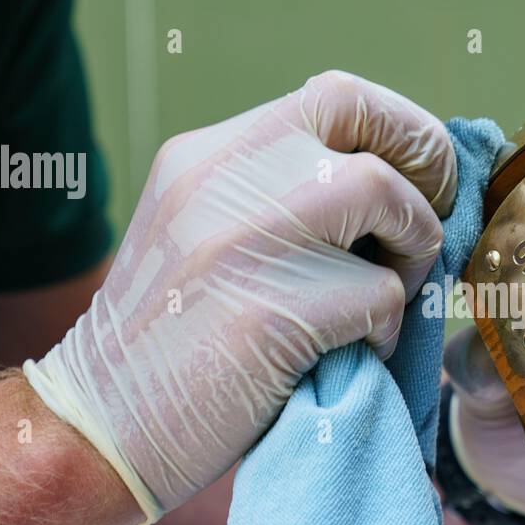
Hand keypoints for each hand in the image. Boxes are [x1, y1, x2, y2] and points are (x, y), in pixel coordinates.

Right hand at [25, 70, 456, 521]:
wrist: (98, 428)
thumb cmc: (174, 344)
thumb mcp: (206, 236)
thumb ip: (280, 198)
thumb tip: (401, 186)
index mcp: (207, 156)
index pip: (335, 96)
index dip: (400, 129)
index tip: (421, 182)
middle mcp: (219, 176)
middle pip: (361, 117)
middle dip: (421, 165)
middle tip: (426, 228)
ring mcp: (241, 237)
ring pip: (381, 194)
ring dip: (409, 252)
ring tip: (379, 301)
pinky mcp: (270, 309)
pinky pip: (380, 294)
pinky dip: (385, 330)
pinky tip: (346, 356)